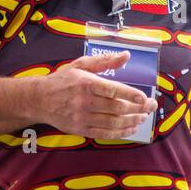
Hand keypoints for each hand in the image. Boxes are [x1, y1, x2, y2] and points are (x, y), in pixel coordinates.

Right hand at [31, 51, 157, 139]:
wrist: (39, 100)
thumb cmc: (62, 80)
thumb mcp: (81, 65)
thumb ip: (105, 61)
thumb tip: (126, 55)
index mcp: (86, 84)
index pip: (113, 90)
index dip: (131, 95)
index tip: (145, 98)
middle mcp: (85, 102)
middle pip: (117, 108)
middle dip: (138, 109)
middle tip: (151, 107)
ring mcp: (83, 118)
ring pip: (114, 123)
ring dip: (132, 121)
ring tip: (143, 117)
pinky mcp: (81, 130)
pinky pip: (105, 134)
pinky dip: (121, 133)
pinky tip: (131, 128)